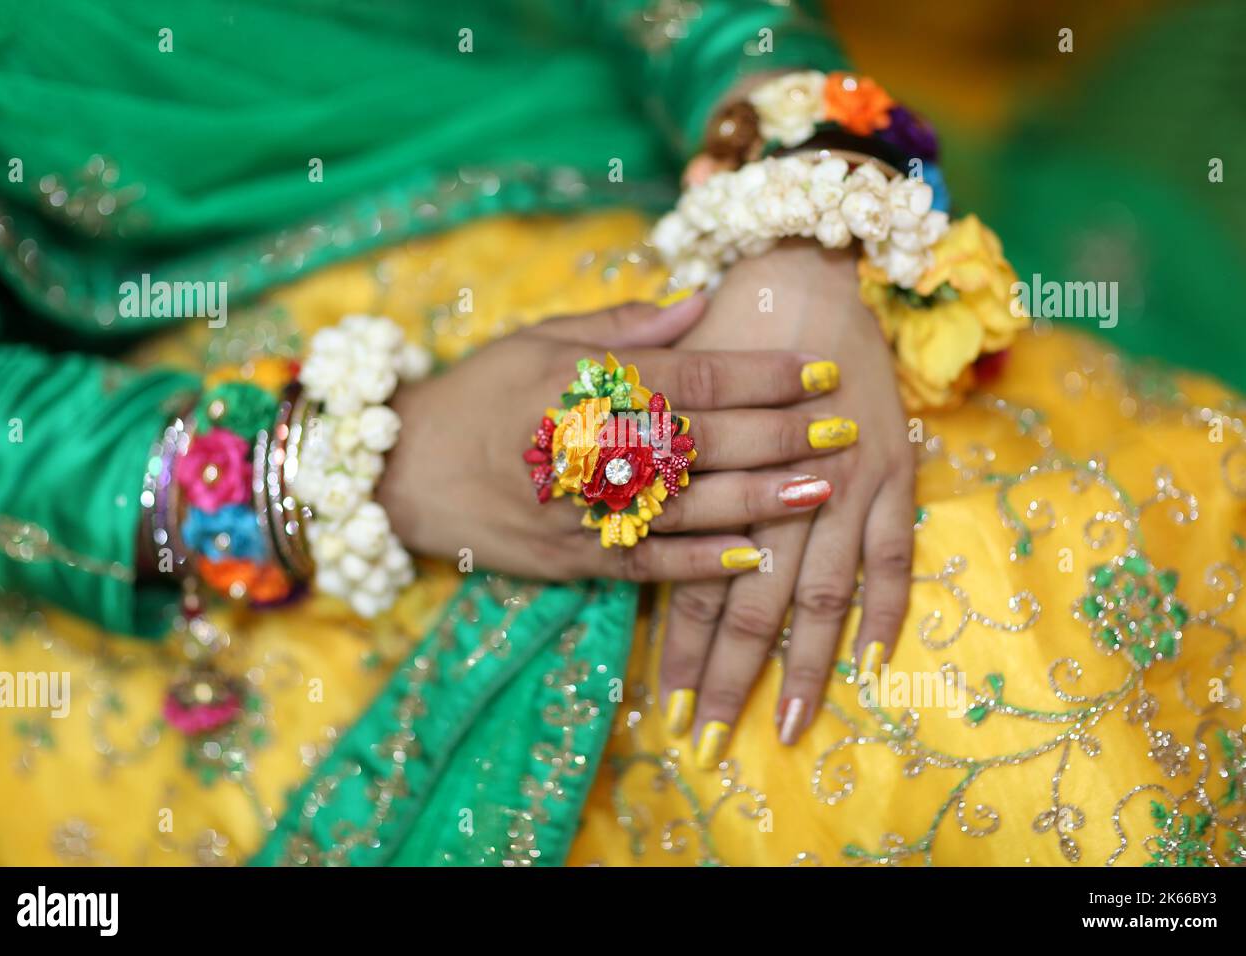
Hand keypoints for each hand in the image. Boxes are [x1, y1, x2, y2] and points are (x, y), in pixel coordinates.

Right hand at [378, 294, 855, 583]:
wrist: (401, 473)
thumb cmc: (478, 394)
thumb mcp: (540, 339)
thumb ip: (624, 326)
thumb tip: (703, 300)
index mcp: (582, 382)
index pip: (690, 375)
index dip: (760, 374)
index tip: (816, 371)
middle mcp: (586, 446)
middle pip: (702, 440)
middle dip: (780, 435)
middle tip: (844, 428)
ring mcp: (580, 510)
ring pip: (687, 506)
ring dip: (761, 499)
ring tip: (824, 490)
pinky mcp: (572, 560)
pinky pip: (648, 565)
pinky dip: (703, 563)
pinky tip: (756, 556)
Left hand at [660, 243, 915, 764]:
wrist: (809, 270)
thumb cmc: (724, 329)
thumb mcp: (664, 377)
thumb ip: (642, 460)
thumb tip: (617, 523)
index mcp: (719, 472)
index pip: (691, 575)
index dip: (678, 644)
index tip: (664, 702)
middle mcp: (781, 485)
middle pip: (750, 599)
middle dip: (729, 674)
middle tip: (712, 737)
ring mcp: (845, 483)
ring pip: (820, 593)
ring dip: (805, 666)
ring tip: (787, 724)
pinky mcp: (893, 475)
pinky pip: (894, 555)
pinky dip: (887, 610)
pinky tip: (874, 664)